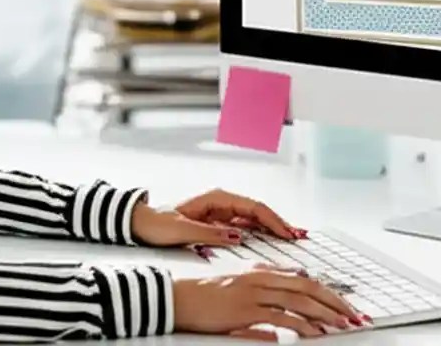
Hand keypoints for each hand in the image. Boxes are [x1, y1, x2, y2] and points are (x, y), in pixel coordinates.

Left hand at [131, 188, 305, 246]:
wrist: (143, 224)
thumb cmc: (159, 224)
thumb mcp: (183, 230)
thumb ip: (211, 234)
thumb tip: (237, 237)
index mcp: (216, 199)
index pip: (253, 208)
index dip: (273, 220)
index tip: (286, 233)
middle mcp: (222, 202)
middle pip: (258, 211)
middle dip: (279, 223)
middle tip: (298, 236)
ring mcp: (221, 212)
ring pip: (254, 219)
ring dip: (272, 228)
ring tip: (291, 238)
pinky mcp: (218, 223)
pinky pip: (245, 226)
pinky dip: (260, 233)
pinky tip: (270, 241)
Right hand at [173, 264, 368, 339]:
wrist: (180, 299)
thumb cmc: (205, 295)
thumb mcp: (240, 282)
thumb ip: (265, 284)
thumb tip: (291, 289)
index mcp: (261, 271)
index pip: (303, 279)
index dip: (327, 292)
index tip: (343, 304)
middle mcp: (261, 279)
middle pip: (307, 288)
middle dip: (334, 303)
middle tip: (352, 315)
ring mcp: (254, 294)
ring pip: (299, 301)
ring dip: (324, 315)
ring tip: (341, 325)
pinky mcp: (246, 311)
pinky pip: (281, 318)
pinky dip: (301, 326)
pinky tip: (313, 333)